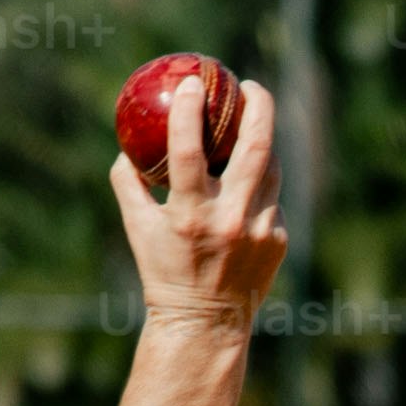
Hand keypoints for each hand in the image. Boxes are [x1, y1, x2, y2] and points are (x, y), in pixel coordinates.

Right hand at [113, 77, 289, 330]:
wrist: (205, 323)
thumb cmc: (163, 269)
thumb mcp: (136, 226)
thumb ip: (128, 181)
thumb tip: (126, 141)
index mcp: (190, 215)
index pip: (190, 150)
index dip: (191, 111)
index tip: (194, 82)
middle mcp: (229, 220)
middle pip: (254, 147)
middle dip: (258, 107)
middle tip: (250, 86)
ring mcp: (259, 230)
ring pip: (270, 169)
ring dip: (261, 144)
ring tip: (251, 127)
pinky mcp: (278, 240)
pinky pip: (271, 198)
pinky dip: (259, 187)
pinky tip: (249, 184)